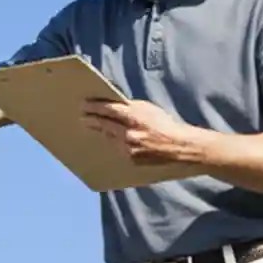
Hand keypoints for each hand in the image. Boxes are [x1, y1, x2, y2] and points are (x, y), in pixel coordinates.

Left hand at [81, 98, 204, 165]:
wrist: (179, 146)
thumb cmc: (164, 124)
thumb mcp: (148, 109)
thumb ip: (130, 106)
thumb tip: (112, 104)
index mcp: (134, 116)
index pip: (108, 109)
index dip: (94, 106)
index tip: (84, 104)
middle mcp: (129, 132)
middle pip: (103, 124)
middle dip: (92, 119)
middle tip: (83, 116)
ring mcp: (129, 147)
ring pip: (109, 137)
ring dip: (102, 131)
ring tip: (93, 126)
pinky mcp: (130, 158)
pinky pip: (118, 148)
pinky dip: (115, 142)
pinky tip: (110, 138)